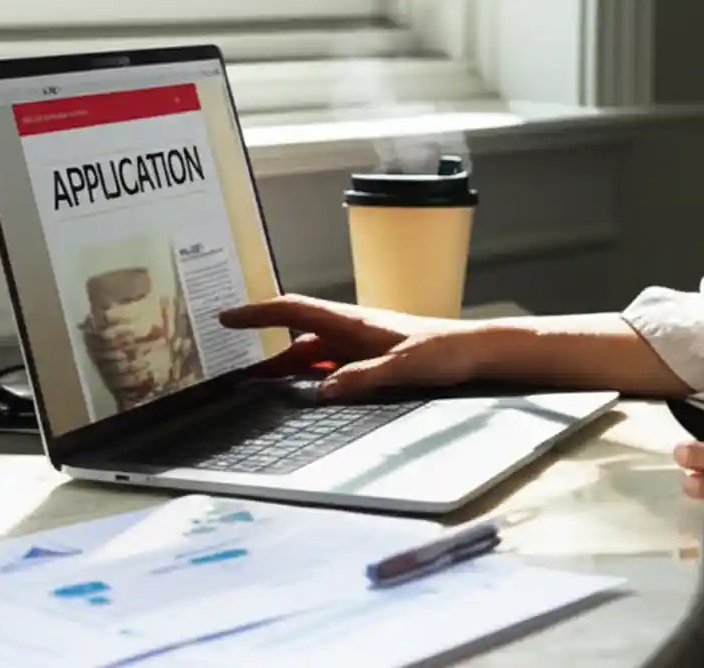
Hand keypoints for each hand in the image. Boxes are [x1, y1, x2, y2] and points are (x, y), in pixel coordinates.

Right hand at [219, 294, 482, 397]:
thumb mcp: (403, 367)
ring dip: (287, 367)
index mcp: (352, 321)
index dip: (258, 313)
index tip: (227, 317)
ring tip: (260, 385)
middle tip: (234, 366)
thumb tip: (321, 391)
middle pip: (296, 336)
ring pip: (312, 353)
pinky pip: (331, 366)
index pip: (294, 311)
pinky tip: (306, 393)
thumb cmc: (444, 351)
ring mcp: (360, 345)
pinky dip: (312, 376)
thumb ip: (362, 377)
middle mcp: (350, 330)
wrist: (476, 351)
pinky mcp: (372, 359)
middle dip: (264, 348)